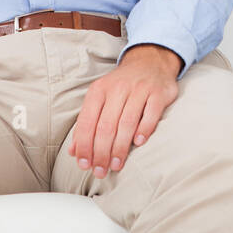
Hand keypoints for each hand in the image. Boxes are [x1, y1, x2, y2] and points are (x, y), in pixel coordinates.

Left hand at [67, 44, 180, 177]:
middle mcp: (118, 88)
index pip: (87, 122)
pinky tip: (138, 143)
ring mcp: (139, 89)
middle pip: (106, 126)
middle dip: (101, 152)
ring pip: (126, 123)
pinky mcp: (158, 93)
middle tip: (101, 171)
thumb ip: (87, 123)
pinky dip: (144, 130)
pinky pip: (150, 114)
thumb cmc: (122, 86)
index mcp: (99, 90)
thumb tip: (74, 151)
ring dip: (120, 148)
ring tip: (117, 165)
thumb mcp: (100, 98)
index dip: (85, 146)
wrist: (150, 61)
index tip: (84, 165)